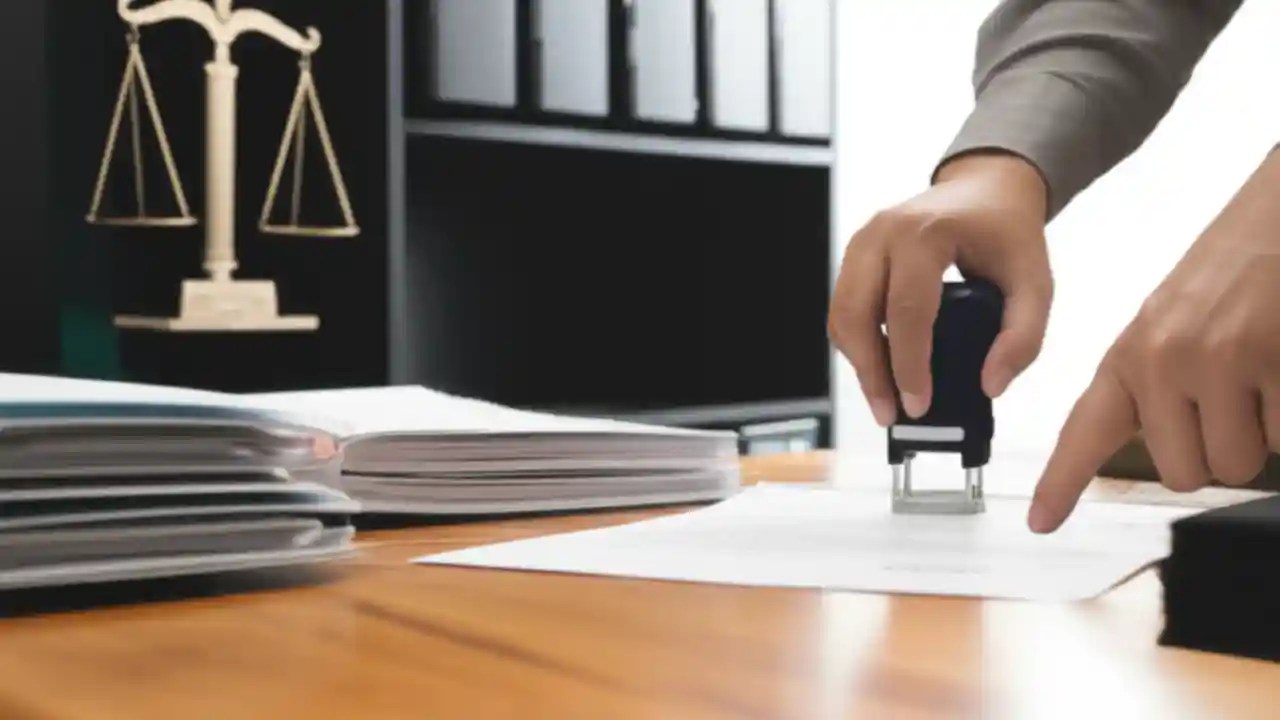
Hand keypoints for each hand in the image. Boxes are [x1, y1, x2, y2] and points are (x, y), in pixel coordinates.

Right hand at [829, 153, 1053, 426]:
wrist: (987, 187)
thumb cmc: (1009, 233)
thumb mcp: (1036, 282)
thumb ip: (1023, 337)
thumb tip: (990, 385)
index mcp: (927, 232)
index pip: (906, 309)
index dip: (908, 364)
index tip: (919, 405)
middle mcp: (883, 233)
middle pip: (856, 313)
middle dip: (870, 371)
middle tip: (891, 414)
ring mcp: (862, 241)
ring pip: (841, 314)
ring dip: (858, 362)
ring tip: (885, 399)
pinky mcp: (855, 255)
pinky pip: (844, 307)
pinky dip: (858, 343)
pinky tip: (882, 369)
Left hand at [1030, 151, 1279, 532]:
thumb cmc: (1239, 273)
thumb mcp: (1176, 325)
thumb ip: (1160, 387)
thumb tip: (1183, 462)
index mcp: (1131, 353)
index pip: (1086, 429)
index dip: (1062, 481)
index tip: (1038, 523)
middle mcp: (1162, 360)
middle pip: (1185, 474)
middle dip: (1219, 452)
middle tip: (1238, 395)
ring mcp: (1216, 359)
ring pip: (1238, 463)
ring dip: (1263, 434)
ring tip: (1264, 371)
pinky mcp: (1270, 357)